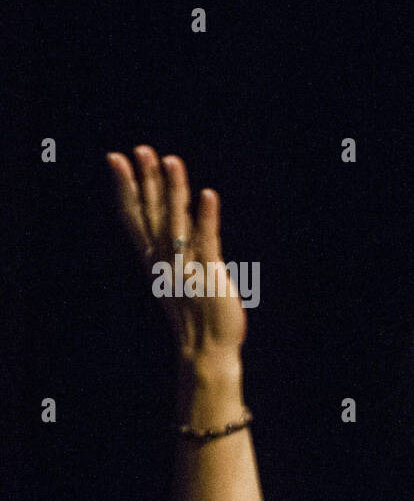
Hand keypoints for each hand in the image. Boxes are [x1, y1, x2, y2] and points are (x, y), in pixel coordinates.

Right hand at [107, 146, 246, 359]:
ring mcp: (186, 268)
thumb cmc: (196, 316)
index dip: (126, 187)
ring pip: (176, 222)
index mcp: (156, 260)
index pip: (136, 217)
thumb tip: (177, 225)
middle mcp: (166, 261)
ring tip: (171, 160)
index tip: (116, 158)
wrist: (207, 351)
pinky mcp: (209, 276)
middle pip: (152, 214)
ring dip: (174, 191)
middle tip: (139, 149)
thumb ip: (175, 252)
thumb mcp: (179, 279)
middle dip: (146, 180)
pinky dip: (206, 218)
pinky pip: (207, 242)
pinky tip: (208, 194)